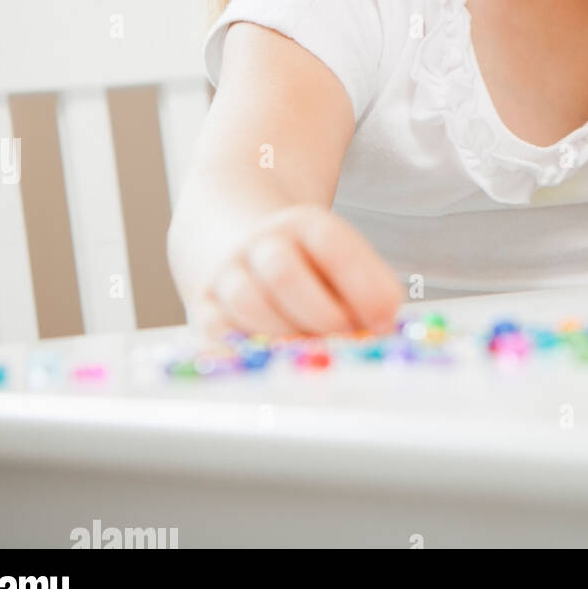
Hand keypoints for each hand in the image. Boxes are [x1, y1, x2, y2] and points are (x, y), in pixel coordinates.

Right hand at [186, 203, 401, 340]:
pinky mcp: (203, 309)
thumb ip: (366, 287)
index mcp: (303, 224)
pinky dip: (247, 354)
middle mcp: (260, 244)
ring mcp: (227, 274)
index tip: (384, 318)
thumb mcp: (337, 256)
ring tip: (314, 355)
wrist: (231, 237)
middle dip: (322, 314)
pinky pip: (217, 335)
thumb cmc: (302, 260)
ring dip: (286, 336)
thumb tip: (383, 327)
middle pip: (283, 272)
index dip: (362, 282)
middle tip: (347, 340)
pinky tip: (274, 364)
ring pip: (248, 304)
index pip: (331, 243)